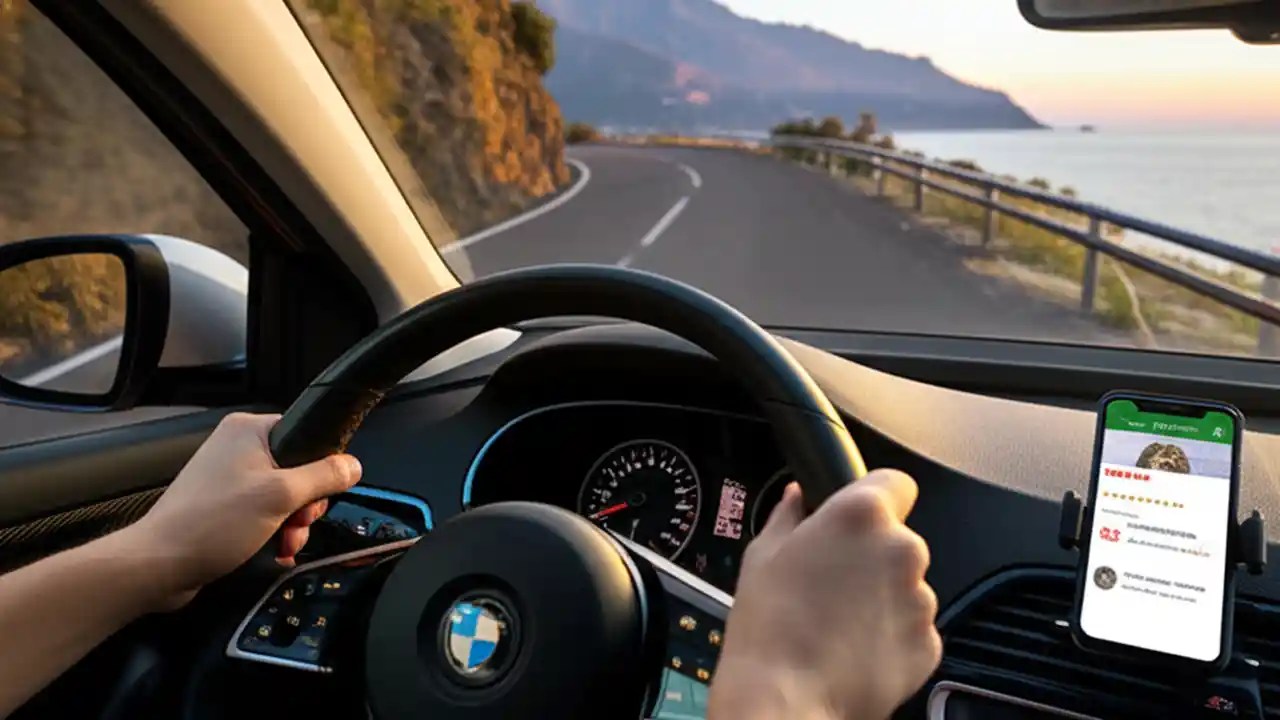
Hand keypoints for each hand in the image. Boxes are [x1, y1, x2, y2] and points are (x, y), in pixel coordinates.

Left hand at [123, 413, 361, 609]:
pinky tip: (274, 551)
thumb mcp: (281, 496)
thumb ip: (324, 476)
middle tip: (297, 523)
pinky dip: (273, 532)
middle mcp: (236, 447)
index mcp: (248, 430)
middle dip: (305, 505)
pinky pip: (263, 513)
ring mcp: (227, 478)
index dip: (320, 466)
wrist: (159, 565)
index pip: (305, 434)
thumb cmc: (214, 523)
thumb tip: (353, 465)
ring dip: (292, 524)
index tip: (318, 495)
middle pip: (298, 469)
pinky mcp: (221, 506)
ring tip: (284, 544)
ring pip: (283, 496)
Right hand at [708, 470, 940, 719]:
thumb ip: (789, 516)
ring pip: (906, 585)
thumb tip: (797, 497)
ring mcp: (921, 599)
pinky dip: (891, 635)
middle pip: (898, 538)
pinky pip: (913, 627)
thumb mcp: (762, 556)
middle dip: (872, 555)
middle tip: (831, 580)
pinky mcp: (930, 643)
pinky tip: (853, 648)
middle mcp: (902, 550)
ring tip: (838, 622)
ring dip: (882, 596)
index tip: (856, 517)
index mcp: (862, 515)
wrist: (787, 700)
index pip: (896, 482)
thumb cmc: (769, 627)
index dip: (876, 496)